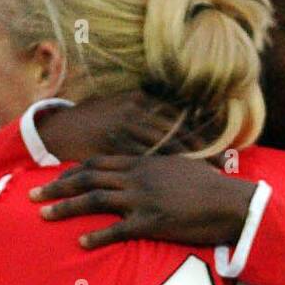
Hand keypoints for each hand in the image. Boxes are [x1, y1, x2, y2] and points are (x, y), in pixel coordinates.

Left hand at [30, 154, 255, 250]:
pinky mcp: (152, 222)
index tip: (56, 178)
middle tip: (33, 195)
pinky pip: (117, 229)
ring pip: (94, 199)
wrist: (232, 203)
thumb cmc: (213, 187)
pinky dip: (97, 235)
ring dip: (66, 207)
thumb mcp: (184, 168)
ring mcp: (143, 198)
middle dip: (57, 186)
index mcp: (144, 162)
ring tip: (44, 215)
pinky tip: (81, 241)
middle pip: (88, 177)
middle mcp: (138, 177)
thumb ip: (162, 168)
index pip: (99, 162)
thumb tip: (156, 171)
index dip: (74, 170)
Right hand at [36, 91, 205, 163]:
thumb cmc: (95, 121)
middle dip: (202, 149)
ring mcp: (125, 126)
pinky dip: (163, 172)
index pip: (179, 118)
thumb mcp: (122, 109)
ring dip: (188, 162)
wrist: (62, 130)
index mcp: (141, 100)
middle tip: (222, 166)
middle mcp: (136, 110)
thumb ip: (146, 115)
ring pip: (166, 145)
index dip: (201, 134)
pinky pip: (145, 160)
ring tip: (207, 176)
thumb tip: (174, 122)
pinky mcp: (115, 145)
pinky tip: (178, 184)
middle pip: (178, 131)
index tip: (221, 149)